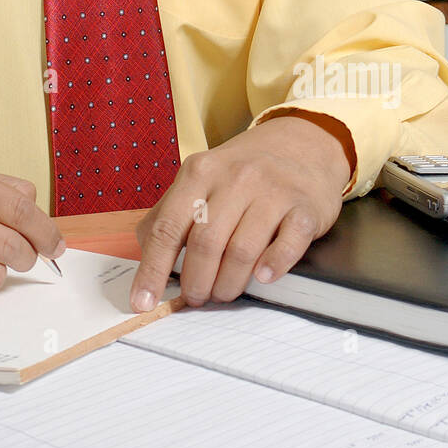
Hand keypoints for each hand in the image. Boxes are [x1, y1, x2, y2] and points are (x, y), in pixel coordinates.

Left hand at [129, 114, 351, 312]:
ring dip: (228, 283)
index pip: (167, 228)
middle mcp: (235, 178)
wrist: (302, 144)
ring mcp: (272, 191)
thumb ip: (169, 213)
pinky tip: (263, 277)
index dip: (152, 270)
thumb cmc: (243, 172)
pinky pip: (288, 244)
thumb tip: (146, 255)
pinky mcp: (304, 207)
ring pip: (242, 250)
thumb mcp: (200, 179)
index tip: (143, 303)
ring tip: (223, 293)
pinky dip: (273, 266)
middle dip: (195, 282)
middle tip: (196, 299)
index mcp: (199, 172)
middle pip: (204, 243)